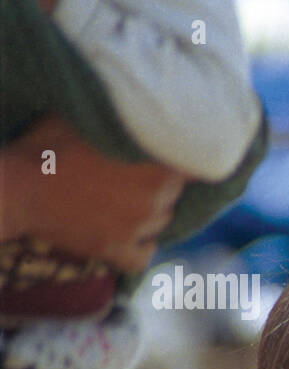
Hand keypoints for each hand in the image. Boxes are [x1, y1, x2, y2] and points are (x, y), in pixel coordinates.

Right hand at [0, 115, 185, 272]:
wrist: (14, 189)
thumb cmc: (46, 148)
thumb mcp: (86, 121)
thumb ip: (122, 122)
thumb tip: (140, 109)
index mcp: (154, 166)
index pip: (188, 167)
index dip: (176, 160)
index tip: (162, 156)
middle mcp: (154, 199)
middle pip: (174, 193)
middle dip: (160, 183)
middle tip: (136, 174)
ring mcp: (137, 228)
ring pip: (163, 221)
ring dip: (152, 212)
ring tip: (127, 200)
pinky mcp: (116, 251)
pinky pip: (144, 256)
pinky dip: (141, 247)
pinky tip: (132, 236)